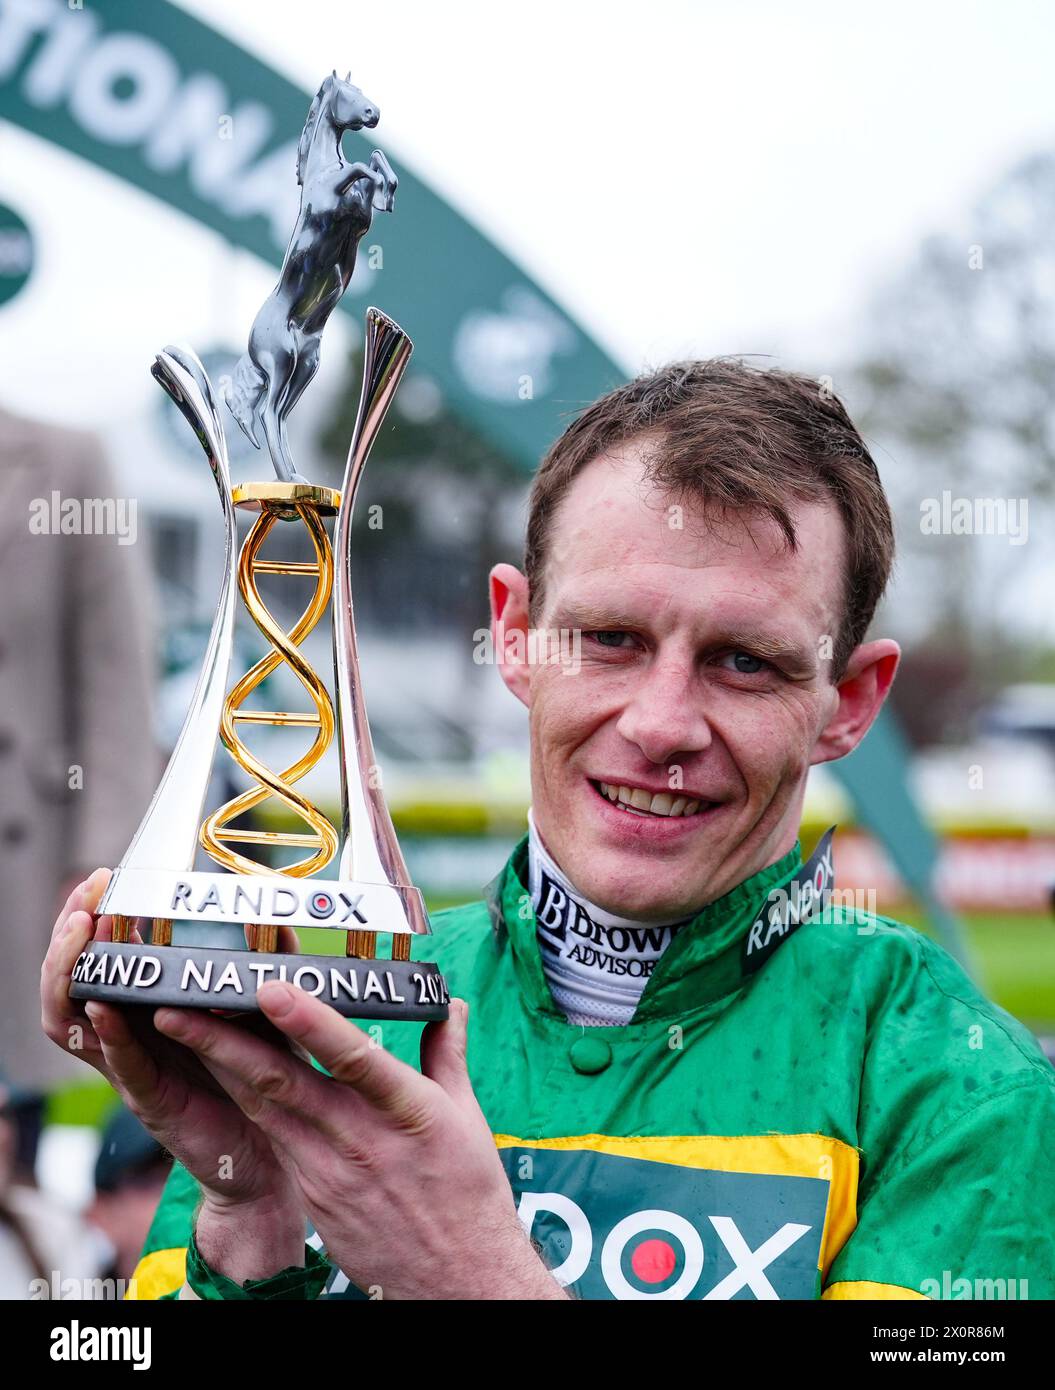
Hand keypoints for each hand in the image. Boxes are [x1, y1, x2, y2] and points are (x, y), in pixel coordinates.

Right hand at [41, 871, 303, 1272]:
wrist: (274, 1154)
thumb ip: (263, 966)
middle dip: (70, 936)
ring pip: (74, 1021)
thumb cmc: (262, 1074)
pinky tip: (104, 1007)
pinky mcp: (152, 1101)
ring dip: (73, 974)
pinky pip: (119, 1066)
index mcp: (148, 1006)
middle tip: (86, 899)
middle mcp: (130, 1034)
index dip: (92, 916)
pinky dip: (107, 1035)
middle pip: (71, 981)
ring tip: (84, 937)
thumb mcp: (260, 1007)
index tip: (103, 877)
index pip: (100, 955)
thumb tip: (277, 917)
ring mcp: (133, 1068)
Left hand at [154, 984, 568, 1299]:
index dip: (309, 1023)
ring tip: (179, 1028)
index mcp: (409, 1111)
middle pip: (283, 1083)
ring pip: (262, 1109)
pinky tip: (216, 1073)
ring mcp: (329, 1171)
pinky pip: (271, 1136)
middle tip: (178, 1008)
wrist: (456, 1278)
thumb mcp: (467, 1117)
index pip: (352, 1058)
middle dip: (224, 1042)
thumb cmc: (468, 1194)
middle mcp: (361, 1140)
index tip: (271, 990)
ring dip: (217, 1067)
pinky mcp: (312, 1193)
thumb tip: (450, 1006)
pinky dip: (240, 1100)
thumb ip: (448, 1054)